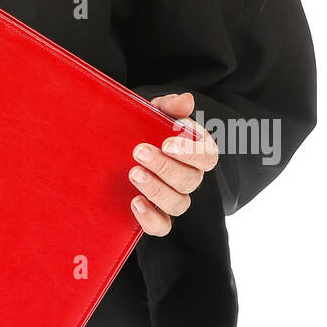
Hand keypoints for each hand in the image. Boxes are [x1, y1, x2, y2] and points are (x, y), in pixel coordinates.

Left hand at [130, 92, 218, 236]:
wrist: (118, 145)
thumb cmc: (144, 126)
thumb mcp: (154, 112)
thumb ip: (170, 106)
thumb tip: (187, 100)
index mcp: (195, 151)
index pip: (208, 157)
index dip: (191, 153)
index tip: (167, 143)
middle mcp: (189, 177)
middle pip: (190, 181)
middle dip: (164, 167)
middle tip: (139, 152)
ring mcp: (173, 197)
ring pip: (178, 204)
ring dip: (156, 190)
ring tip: (133, 173)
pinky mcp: (156, 215)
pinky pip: (162, 227)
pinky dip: (151, 218)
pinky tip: (135, 203)